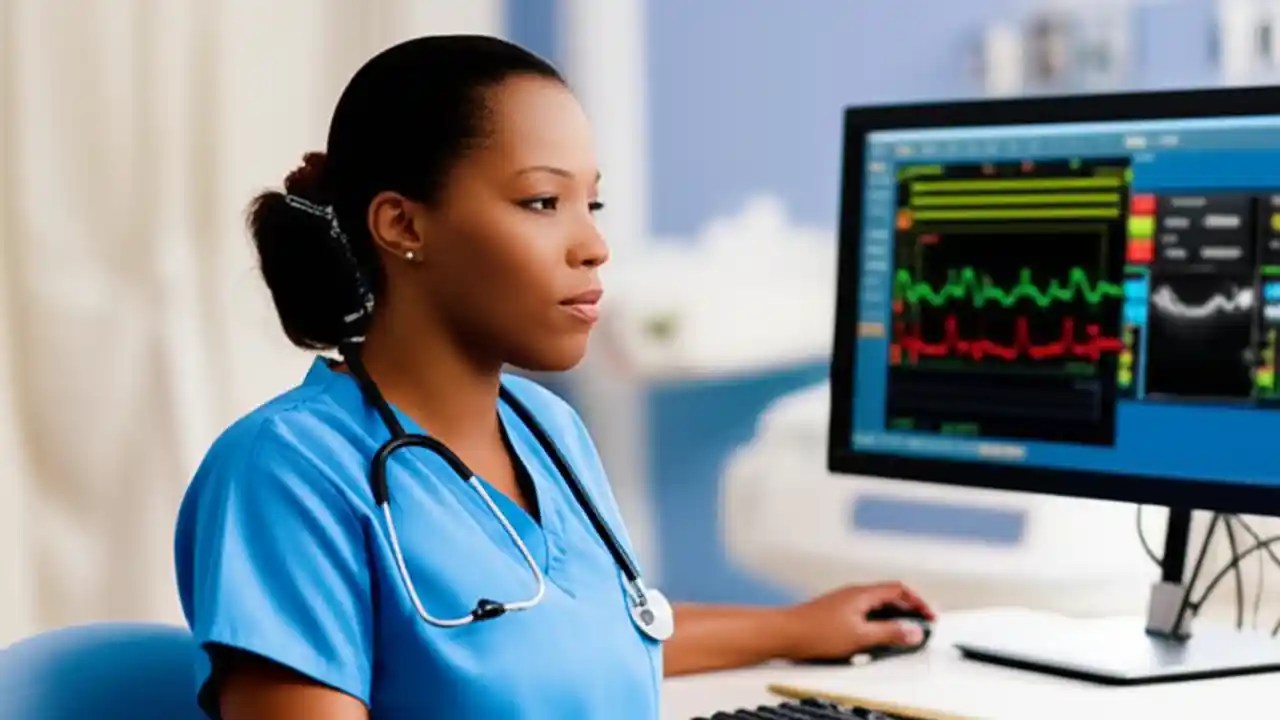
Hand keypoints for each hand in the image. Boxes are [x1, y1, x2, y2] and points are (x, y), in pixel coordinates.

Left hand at [777, 582, 934, 661]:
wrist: (785, 633)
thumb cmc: (817, 631)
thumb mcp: (861, 636)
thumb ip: (890, 633)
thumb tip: (913, 631)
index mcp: (863, 593)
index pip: (899, 589)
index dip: (918, 601)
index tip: (930, 616)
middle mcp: (854, 594)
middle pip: (889, 597)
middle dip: (908, 611)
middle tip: (920, 627)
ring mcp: (845, 602)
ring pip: (877, 607)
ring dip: (892, 619)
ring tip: (901, 636)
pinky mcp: (837, 614)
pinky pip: (865, 615)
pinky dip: (877, 624)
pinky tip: (875, 639)